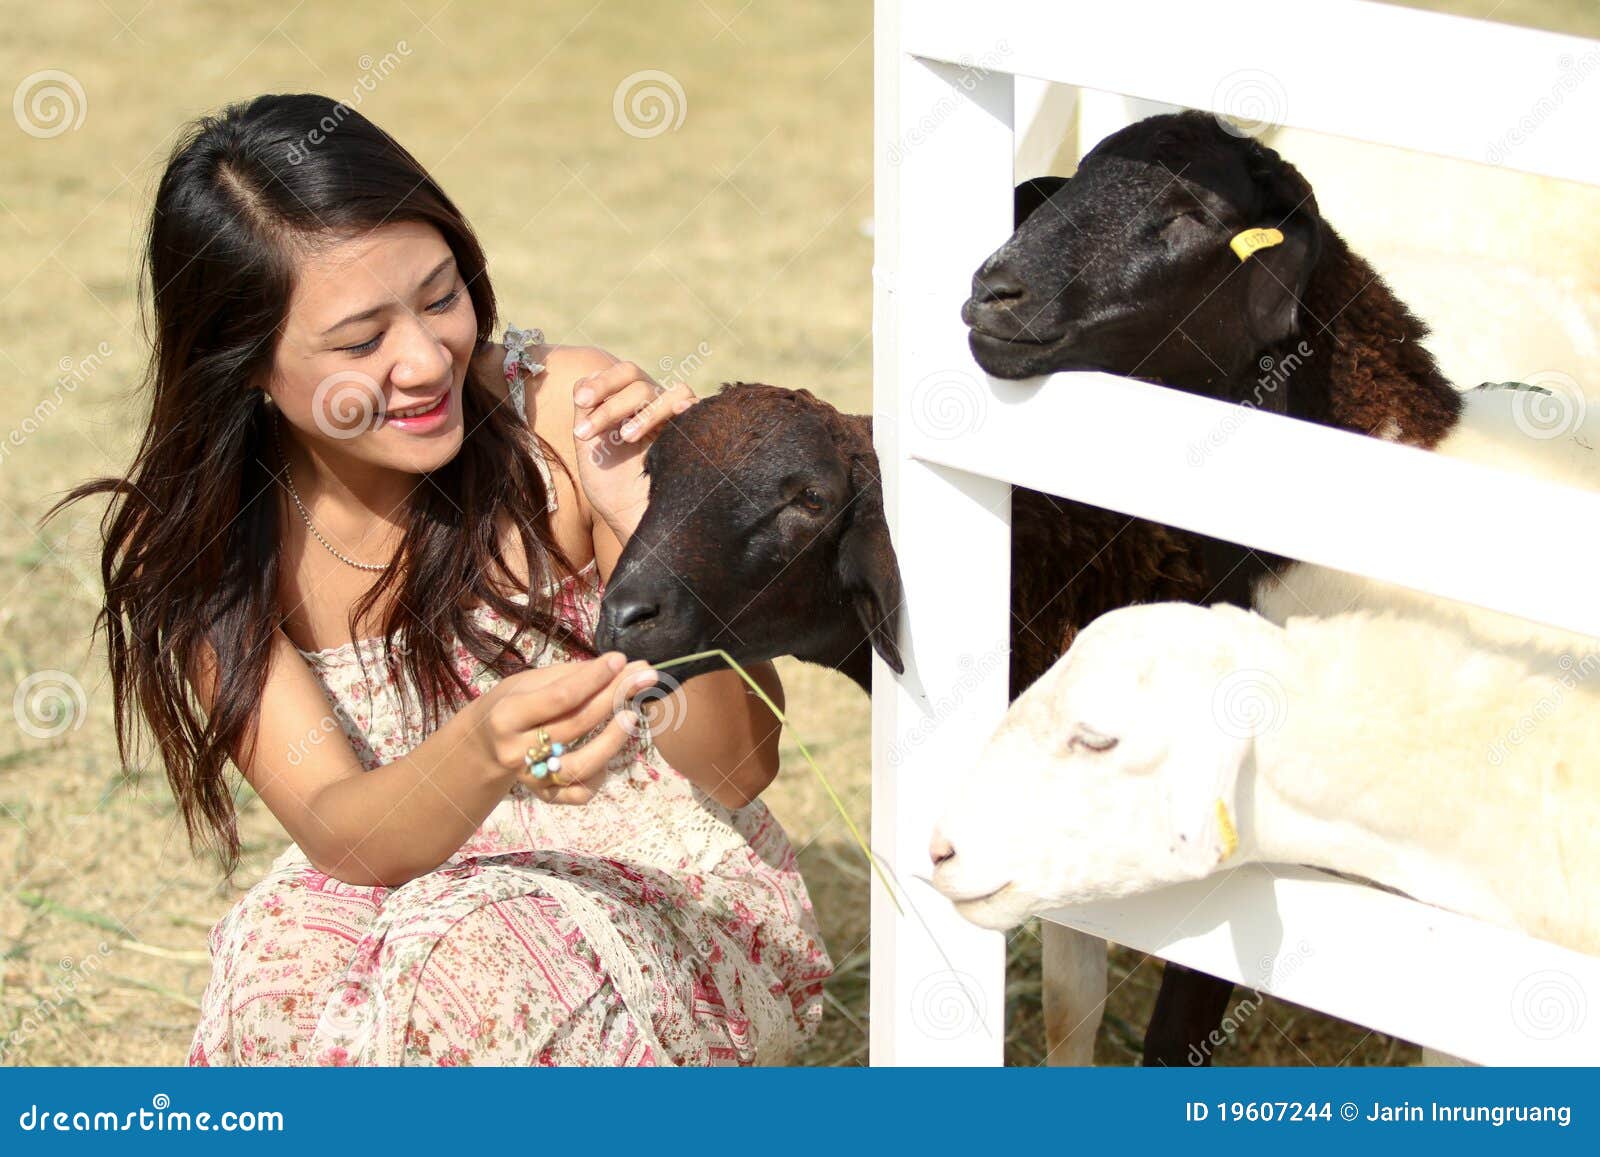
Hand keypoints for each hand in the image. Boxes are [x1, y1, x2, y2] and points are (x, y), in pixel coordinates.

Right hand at [473, 653, 658, 803]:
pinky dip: (598, 778)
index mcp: (507, 716)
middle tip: (643, 676)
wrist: (485, 743)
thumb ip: (575, 676)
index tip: (620, 660)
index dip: (594, 678)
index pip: (561, 697)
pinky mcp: (545, 795)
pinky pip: (579, 794)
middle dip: (614, 697)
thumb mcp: (533, 682)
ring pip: (581, 766)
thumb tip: (623, 664)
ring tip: (632, 714)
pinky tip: (608, 756)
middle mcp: (516, 752)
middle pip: (576, 725)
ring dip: (613, 740)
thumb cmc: (515, 702)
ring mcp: (531, 778)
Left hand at [570, 358, 695, 541]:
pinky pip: (694, 405)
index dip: (601, 382)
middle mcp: (654, 406)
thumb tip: (585, 378)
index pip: (621, 375)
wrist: (633, 522)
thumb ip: (587, 412)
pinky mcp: (696, 432)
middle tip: (586, 418)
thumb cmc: (612, 489)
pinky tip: (674, 414)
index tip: (581, 402)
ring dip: (639, 409)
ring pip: (664, 390)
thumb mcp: (590, 445)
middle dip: (609, 394)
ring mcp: (676, 418)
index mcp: (630, 406)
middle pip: (636, 376)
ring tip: (624, 438)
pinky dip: (682, 405)